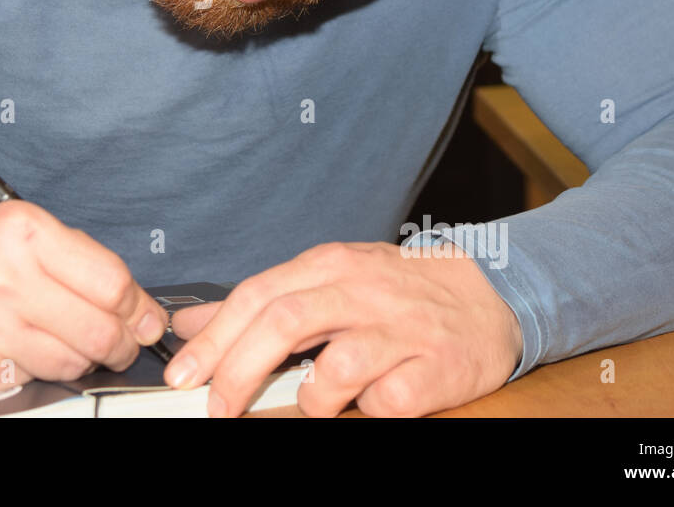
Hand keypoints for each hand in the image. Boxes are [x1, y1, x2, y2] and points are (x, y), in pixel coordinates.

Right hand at [0, 200, 168, 391]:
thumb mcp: (9, 232)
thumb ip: (73, 259)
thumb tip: (136, 303)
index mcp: (21, 229)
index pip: (111, 279)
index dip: (139, 306)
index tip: (147, 317)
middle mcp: (5, 275)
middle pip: (101, 327)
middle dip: (125, 342)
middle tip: (124, 343)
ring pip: (75, 360)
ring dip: (85, 359)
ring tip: (69, 342)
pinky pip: (37, 378)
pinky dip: (41, 369)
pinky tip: (22, 349)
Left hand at [162, 240, 522, 416]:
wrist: (490, 294)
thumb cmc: (398, 292)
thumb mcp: (327, 279)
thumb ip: (263, 300)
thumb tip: (192, 324)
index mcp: (331, 265)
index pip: (257, 295)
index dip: (214, 338)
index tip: (183, 373)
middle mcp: (363, 290)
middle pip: (285, 322)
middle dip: (238, 371)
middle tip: (217, 406)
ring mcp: (403, 328)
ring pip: (337, 366)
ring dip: (311, 397)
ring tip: (313, 402)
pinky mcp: (438, 368)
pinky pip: (388, 400)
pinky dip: (369, 409)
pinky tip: (371, 401)